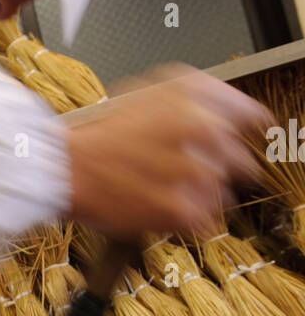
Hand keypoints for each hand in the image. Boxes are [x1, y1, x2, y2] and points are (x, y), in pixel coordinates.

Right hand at [65, 63, 270, 237]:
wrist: (63, 168)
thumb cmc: (96, 133)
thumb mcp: (144, 92)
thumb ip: (190, 100)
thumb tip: (222, 113)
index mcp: (196, 97)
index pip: (252, 116)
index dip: (245, 132)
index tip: (242, 141)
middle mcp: (205, 130)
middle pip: (241, 162)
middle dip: (219, 170)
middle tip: (188, 174)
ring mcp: (198, 173)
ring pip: (223, 196)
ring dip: (200, 198)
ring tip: (163, 191)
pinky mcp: (185, 210)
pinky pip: (204, 223)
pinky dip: (184, 222)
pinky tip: (159, 207)